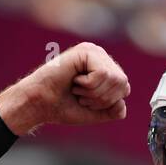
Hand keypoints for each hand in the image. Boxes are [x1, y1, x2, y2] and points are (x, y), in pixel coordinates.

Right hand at [0, 42, 130, 135]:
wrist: (40, 104)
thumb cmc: (62, 107)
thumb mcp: (94, 113)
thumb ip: (112, 111)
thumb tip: (123, 104)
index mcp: (104, 69)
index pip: (124, 88)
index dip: (108, 103)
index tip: (87, 103)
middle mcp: (101, 57)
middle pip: (122, 84)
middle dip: (102, 99)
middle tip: (81, 97)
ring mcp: (93, 52)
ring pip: (114, 79)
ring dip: (93, 93)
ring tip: (77, 90)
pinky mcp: (85, 51)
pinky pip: (102, 74)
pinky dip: (89, 86)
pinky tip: (74, 82)